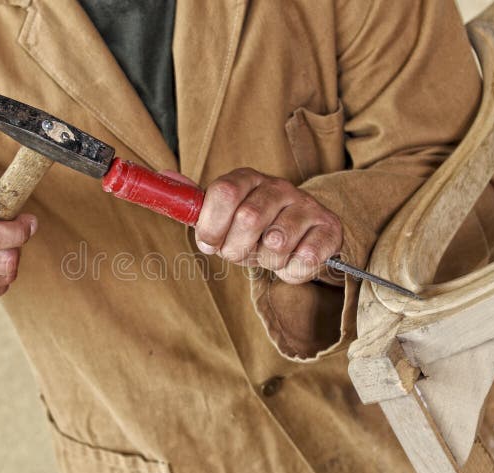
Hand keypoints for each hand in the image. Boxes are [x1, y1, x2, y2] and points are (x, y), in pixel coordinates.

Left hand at [170, 167, 342, 283]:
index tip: (210, 243)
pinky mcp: (329, 228)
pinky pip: (304, 260)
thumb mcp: (224, 215)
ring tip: (268, 255)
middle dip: (237, 249)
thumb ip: (197, 203)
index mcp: (247, 179)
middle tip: (241, 252)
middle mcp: (278, 186)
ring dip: (266, 261)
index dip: (211, 225)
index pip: (222, 191)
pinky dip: (291, 272)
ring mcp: (306, 206)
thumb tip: (163, 179)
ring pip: (277, 243)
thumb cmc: (256, 227)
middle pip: (248, 219)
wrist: (305, 233)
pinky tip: (292, 260)